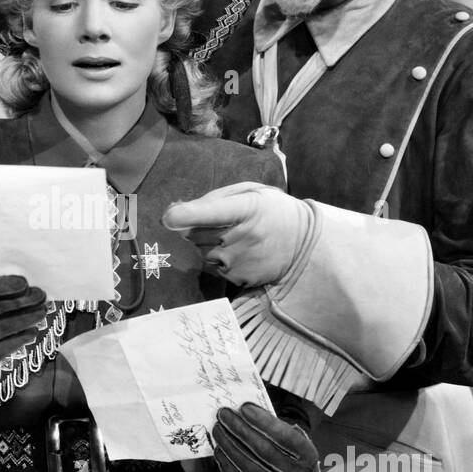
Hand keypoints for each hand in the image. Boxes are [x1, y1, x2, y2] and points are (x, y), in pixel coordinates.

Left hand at [162, 182, 310, 286]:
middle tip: (219, 222)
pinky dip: (218, 259)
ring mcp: (240, 261)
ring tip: (233, 237)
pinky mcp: (239, 279)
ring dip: (208, 244)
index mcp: (246, 208)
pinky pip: (213, 267)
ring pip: (201, 252)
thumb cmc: (271, 211)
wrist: (303, 243)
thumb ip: (214, 198)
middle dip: (196, 226)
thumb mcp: (250, 192)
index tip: (169, 217)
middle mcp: (241, 237)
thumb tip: (178, 212)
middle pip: (194, 234)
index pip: (209, 213)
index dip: (184, 215)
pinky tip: (239, 252)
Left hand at [211, 402, 317, 471]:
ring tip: (218, 429)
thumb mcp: (292, 440)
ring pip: (251, 468)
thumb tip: (244, 411)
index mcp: (308, 456)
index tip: (244, 407)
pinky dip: (227, 466)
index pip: (287, 438)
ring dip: (230, 446)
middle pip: (265, 452)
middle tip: (224, 414)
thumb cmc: (288, 455)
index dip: (265, 422)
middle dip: (241, 430)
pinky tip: (219, 450)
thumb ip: (274, 427)